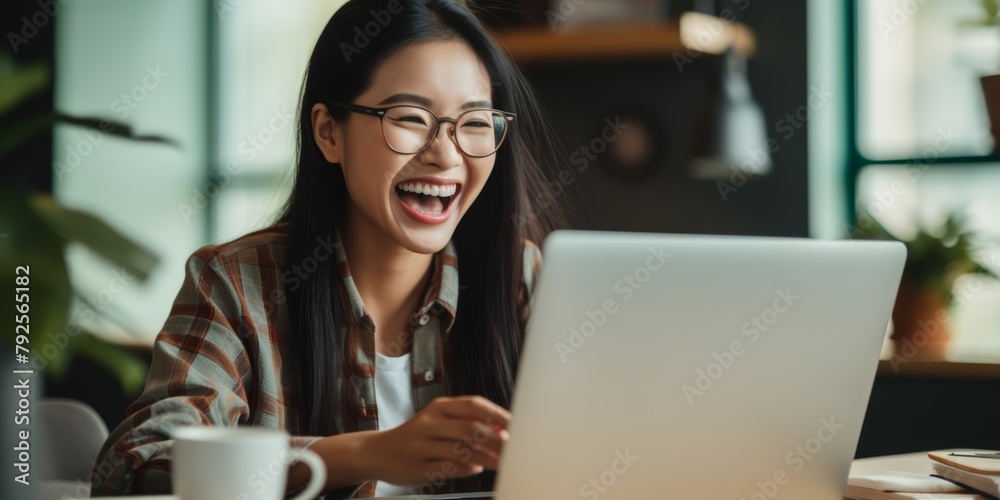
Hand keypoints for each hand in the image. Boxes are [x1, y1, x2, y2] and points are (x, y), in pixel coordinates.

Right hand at [367, 395, 510, 485]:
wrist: (378, 451)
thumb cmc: (418, 436)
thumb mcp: (439, 421)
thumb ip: (467, 423)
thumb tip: (502, 432)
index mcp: (439, 407)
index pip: (473, 405)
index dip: (497, 414)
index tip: (515, 425)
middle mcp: (429, 423)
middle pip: (470, 429)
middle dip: (495, 441)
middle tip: (512, 450)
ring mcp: (421, 445)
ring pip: (460, 451)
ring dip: (485, 458)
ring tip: (499, 464)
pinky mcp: (416, 467)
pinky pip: (445, 468)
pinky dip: (464, 469)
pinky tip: (475, 470)